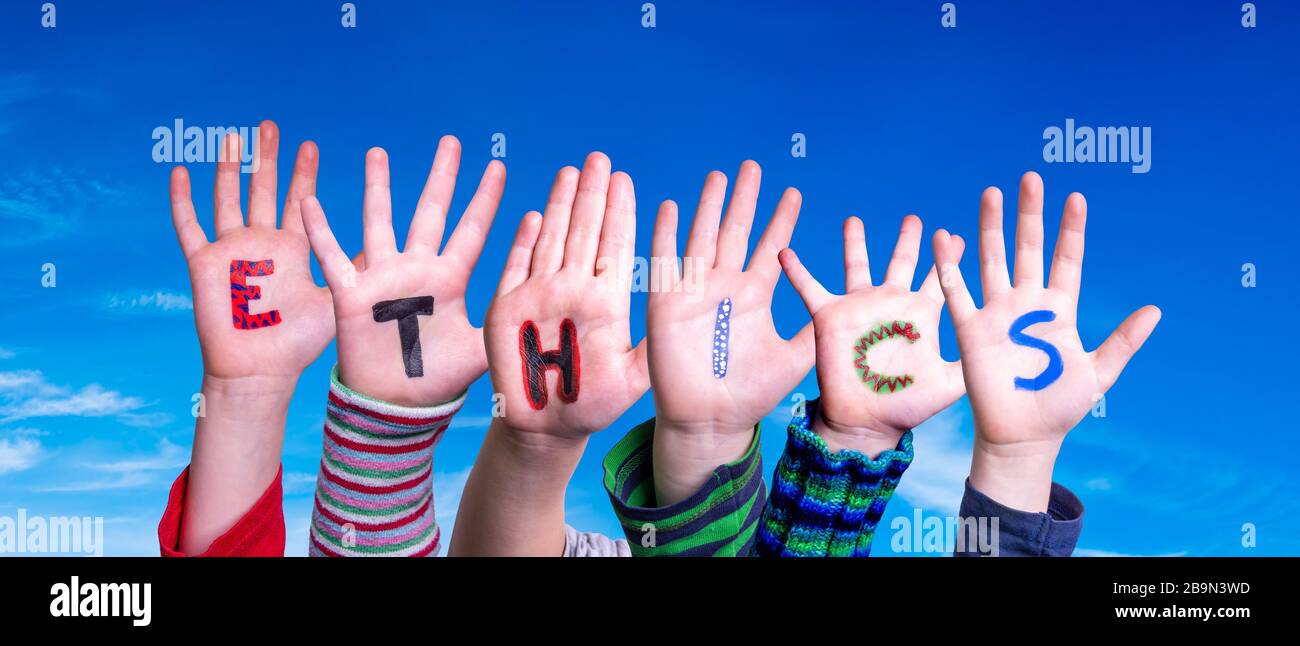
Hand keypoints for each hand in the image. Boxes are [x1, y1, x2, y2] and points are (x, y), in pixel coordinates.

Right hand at [170, 121, 333, 383]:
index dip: (303, 173)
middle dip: (267, 158)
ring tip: (231, 136)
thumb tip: (388, 251)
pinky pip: (189, 226)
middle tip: (270, 125)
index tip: (310, 144)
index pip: (299, 201)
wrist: (260, 372)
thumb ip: (354, 271)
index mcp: (292, 249)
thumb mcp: (335, 299)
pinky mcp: (203, 264)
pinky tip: (181, 172)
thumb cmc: (298, 344)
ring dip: (228, 168)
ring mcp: (231, 251)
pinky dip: (183, 200)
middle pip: (263, 190)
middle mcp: (261, 244)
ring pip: (227, 198)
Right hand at [299, 137, 504, 405]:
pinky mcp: (351, 294)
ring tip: (377, 152)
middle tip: (452, 141)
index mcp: (450, 280)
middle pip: (431, 212)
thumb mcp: (479, 350)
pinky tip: (309, 202)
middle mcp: (417, 270)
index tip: (499, 166)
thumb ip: (504, 324)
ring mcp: (383, 279)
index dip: (485, 200)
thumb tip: (543, 310)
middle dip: (442, 177)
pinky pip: (332, 257)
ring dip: (378, 188)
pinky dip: (320, 232)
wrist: (395, 407)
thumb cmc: (438, 381)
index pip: (472, 230)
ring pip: (380, 221)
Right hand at [483, 153, 647, 441]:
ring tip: (572, 172)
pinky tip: (533, 215)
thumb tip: (681, 315)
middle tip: (601, 158)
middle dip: (592, 195)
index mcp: (605, 301)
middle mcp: (573, 291)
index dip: (619, 212)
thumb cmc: (593, 405)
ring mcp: (539, 296)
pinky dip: (523, 242)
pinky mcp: (507, 309)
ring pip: (553, 240)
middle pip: (584, 233)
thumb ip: (652, 347)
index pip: (614, 246)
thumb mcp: (634, 378)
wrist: (548, 428)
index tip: (625, 179)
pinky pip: (516, 268)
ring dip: (560, 206)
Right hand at [646, 162, 813, 502]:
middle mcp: (725, 287)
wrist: (711, 421)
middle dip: (746, 199)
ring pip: (703, 237)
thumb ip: (816, 329)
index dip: (781, 220)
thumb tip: (849, 306)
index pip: (770, 248)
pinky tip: (669, 206)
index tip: (794, 193)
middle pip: (736, 231)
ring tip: (718, 176)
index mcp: (754, 296)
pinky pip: (666, 262)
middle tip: (754, 166)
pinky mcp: (668, 304)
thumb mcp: (795, 358)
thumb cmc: (752, 395)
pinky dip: (665, 234)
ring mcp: (696, 292)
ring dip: (709, 207)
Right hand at [779, 214, 965, 455]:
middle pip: (900, 262)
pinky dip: (797, 270)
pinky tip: (785, 251)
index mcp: (920, 315)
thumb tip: (1004, 348)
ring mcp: (860, 308)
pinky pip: (809, 288)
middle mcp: (891, 305)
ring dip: (854, 243)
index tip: (956, 234)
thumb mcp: (950, 383)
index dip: (946, 256)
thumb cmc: (908, 405)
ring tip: (853, 220)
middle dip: (908, 240)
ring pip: (857, 265)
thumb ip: (972, 360)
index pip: (938, 277)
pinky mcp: (830, 317)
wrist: (866, 421)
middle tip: (915, 218)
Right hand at [932, 172, 1160, 509]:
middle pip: (1028, 249)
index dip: (1071, 230)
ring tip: (990, 193)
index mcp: (1059, 311)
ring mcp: (997, 314)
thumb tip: (1156, 310)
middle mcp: (1027, 305)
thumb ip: (1123, 341)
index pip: (1066, 260)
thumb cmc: (1060, 408)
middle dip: (1029, 214)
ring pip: (992, 260)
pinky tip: (944, 238)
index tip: (1075, 198)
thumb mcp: (1099, 373)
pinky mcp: (971, 331)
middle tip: (1029, 179)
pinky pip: (957, 293)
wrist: (1022, 436)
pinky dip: (950, 267)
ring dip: (990, 227)